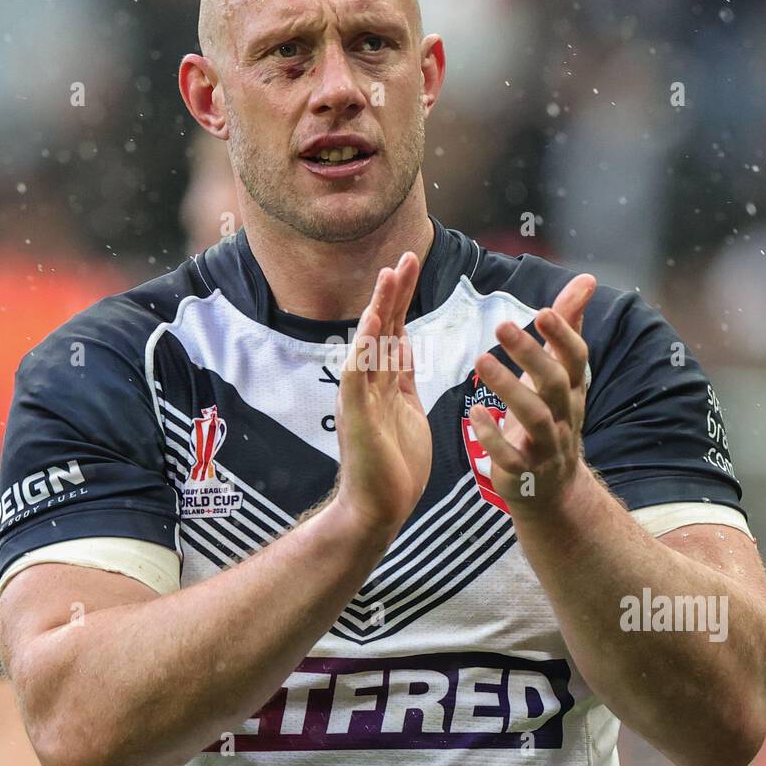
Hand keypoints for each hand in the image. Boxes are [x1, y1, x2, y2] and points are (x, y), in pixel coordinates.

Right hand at [334, 252, 431, 533]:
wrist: (378, 510)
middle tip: (405, 256)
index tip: (410, 264)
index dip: (401, 297)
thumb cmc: (394, 467)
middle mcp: (369, 384)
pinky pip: (358, 375)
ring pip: (370, 343)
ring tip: (389, 276)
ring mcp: (360, 398)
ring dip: (380, 308)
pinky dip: (364, 348)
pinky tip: (372, 323)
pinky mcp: (356, 416)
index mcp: (385, 382)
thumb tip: (404, 346)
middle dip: (394, 292)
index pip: (394, 329)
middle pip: (382, 328)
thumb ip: (404, 380)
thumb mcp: (408, 412)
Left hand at [468, 274, 595, 514]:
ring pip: (534, 417)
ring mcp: (547, 446)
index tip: (544, 310)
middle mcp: (564, 415)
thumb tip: (587, 279)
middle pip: (554, 383)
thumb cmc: (551, 417)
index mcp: (572, 390)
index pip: (576, 359)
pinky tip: (475, 414)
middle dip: (530, 354)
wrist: (553, 490)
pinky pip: (511, 457)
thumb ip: (568, 326)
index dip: (563, 336)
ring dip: (508, 388)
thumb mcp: (561, 373)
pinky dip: (493, 437)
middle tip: (501, 325)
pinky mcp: (524, 473)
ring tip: (480, 360)